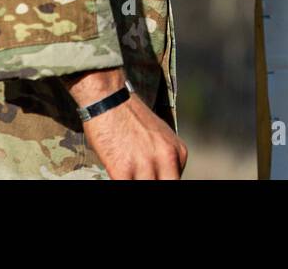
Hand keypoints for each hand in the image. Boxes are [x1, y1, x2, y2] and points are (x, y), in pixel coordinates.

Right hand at [65, 68, 187, 179]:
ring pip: (148, 187)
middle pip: (168, 185)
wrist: (109, 98)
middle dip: (155, 183)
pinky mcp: (123, 169)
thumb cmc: (130, 117)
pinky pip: (127, 187)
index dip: (160, 180)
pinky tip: (118, 175)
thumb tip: (161, 175)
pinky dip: (123, 183)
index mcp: (178, 152)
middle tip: (141, 177)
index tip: (151, 176)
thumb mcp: (160, 136)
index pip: (175, 181)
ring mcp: (146, 164)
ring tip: (131, 174)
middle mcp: (167, 158)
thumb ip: (164, 157)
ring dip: (136, 181)